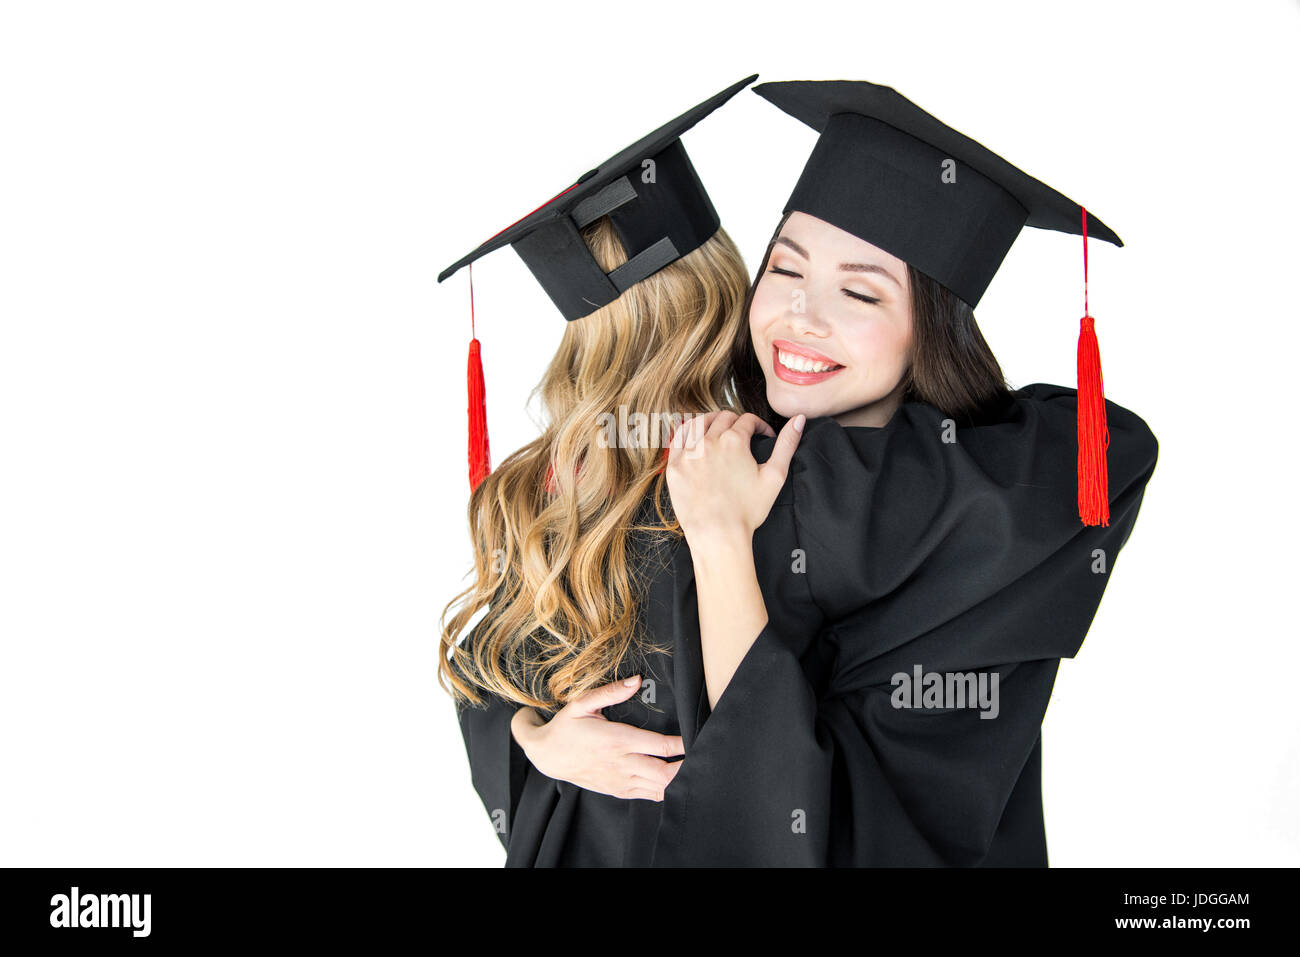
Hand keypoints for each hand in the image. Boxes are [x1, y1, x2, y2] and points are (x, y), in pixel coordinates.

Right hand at [512, 676, 683, 800]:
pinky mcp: (618, 790)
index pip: (661, 746)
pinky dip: (665, 791)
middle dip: (687, 767)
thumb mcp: (581, 704)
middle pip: (666, 773)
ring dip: (678, 781)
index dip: (684, 745)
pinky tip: (675, 782)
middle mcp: (622, 763)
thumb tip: (636, 681)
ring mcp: (621, 780)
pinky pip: (648, 796)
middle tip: (704, 756)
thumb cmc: (566, 728)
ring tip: (695, 770)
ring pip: (659, 788)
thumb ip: (610, 692)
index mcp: (617, 740)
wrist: (546, 756)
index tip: (698, 737)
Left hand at [665, 411, 805, 545]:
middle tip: (742, 435)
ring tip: (718, 430)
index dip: (759, 426)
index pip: (748, 420)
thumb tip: (799, 419)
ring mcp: (689, 453)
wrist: (717, 534)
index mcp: (735, 441)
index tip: (763, 436)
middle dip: (737, 422)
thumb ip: (787, 444)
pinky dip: (688, 433)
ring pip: (699, 423)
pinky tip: (695, 439)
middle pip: (723, 418)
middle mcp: (709, 442)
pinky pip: (678, 439)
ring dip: (711, 421)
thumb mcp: (775, 476)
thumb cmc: (747, 510)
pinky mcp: (675, 467)